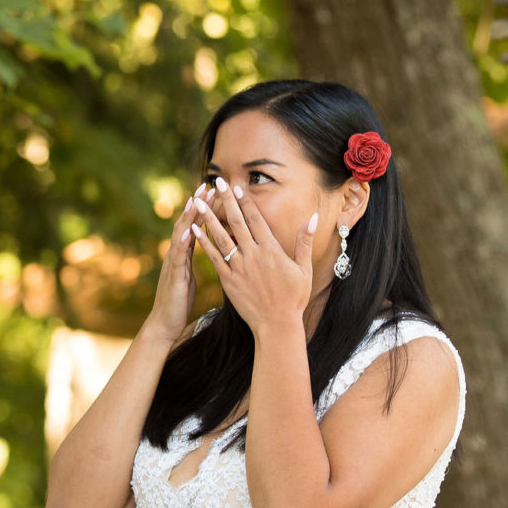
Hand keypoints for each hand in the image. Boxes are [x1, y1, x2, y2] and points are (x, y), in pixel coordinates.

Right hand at [141, 184, 212, 344]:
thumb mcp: (192, 276)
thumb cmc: (180, 301)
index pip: (195, 225)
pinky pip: (178, 255)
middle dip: (197, 204)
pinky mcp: (174, 275)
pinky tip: (187, 230)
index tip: (215, 191)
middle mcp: (177, 253)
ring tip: (196, 200)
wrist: (165, 323)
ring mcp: (173, 263)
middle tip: (207, 185)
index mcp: (184, 253)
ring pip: (181, 234)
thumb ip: (199, 260)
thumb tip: (215, 249)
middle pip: (187, 223)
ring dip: (189, 217)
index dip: (204, 208)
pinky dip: (182, 241)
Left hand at [193, 178, 315, 337]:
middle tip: (216, 182)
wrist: (276, 325)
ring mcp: (238, 268)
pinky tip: (194, 231)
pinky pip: (213, 258)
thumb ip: (304, 242)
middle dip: (225, 200)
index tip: (237, 186)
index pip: (256, 219)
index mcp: (272, 250)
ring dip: (208, 218)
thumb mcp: (304, 269)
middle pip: (236, 222)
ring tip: (198, 203)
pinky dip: (203, 243)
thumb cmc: (294, 298)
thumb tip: (313, 218)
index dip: (245, 201)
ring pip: (220, 237)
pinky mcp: (228, 280)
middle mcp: (253, 255)